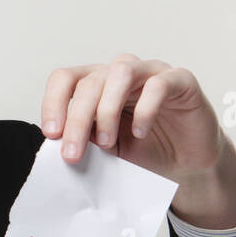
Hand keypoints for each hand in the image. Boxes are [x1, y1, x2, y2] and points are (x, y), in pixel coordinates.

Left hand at [39, 54, 224, 184]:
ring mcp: (151, 72)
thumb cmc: (143, 151)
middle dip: (77, 120)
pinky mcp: (181, 80)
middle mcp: (121, 72)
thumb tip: (58, 140)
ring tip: (106, 141)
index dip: (53, 103)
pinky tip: (140, 132)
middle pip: (90, 81)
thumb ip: (84, 138)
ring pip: (120, 72)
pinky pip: (159, 84)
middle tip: (73, 154)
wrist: (183, 165)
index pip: (66, 79)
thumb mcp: (104, 149)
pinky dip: (145, 110)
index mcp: (97, 84)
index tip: (52, 134)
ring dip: (107, 110)